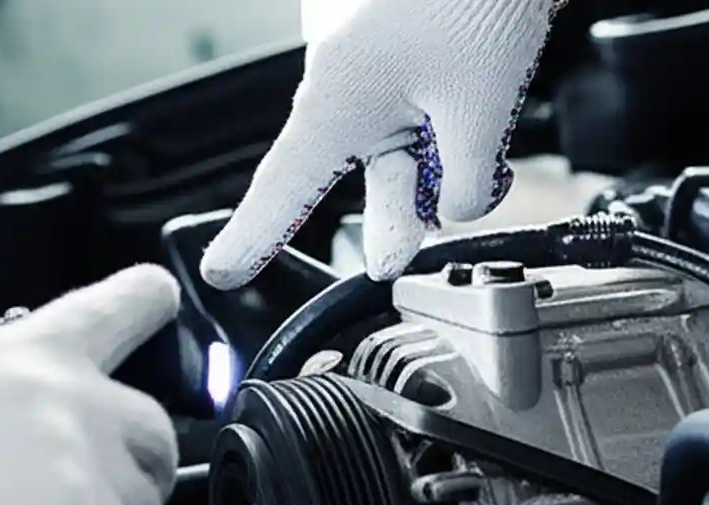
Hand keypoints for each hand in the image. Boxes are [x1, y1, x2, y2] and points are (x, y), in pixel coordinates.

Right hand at [200, 0, 564, 288]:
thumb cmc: (476, 1)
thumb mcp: (482, 114)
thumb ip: (467, 184)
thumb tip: (461, 209)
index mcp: (338, 101)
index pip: (283, 190)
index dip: (253, 238)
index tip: (221, 273)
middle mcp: (342, 83)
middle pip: (366, 175)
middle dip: (399, 212)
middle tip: (397, 254)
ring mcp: (372, 63)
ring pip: (402, 143)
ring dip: (445, 158)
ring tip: (481, 139)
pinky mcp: (404, 47)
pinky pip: (420, 106)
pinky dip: (455, 121)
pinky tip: (487, 95)